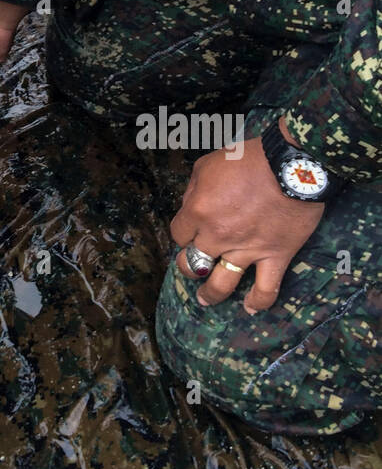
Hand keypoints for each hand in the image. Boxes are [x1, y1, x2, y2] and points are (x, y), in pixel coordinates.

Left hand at [171, 122, 323, 313]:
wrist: (290, 164)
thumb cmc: (248, 158)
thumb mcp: (208, 164)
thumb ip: (194, 189)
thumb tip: (190, 207)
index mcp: (198, 211)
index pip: (178, 234)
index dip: (182, 233)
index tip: (188, 232)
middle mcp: (218, 236)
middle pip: (193, 261)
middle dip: (188, 266)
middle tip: (190, 267)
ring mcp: (247, 250)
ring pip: (221, 283)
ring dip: (210, 294)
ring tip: (205, 300)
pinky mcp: (275, 256)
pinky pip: (266, 288)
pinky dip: (258, 302)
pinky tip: (250, 309)